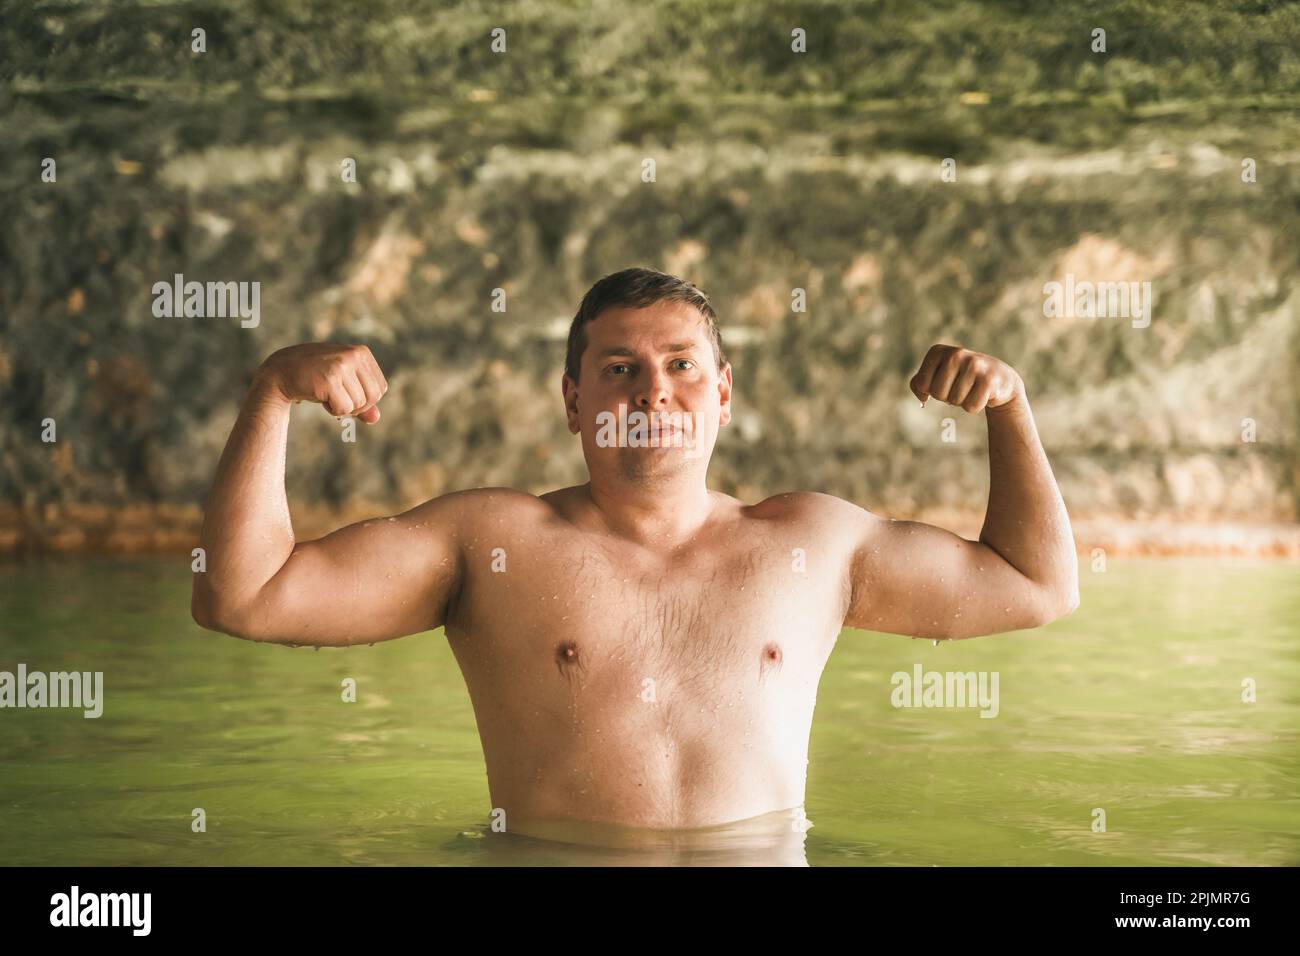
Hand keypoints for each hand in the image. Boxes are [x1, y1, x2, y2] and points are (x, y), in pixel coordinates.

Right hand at [258, 343, 388, 422]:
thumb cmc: (315, 377)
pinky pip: (344, 408)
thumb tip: (376, 419)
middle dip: (356, 406)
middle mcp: (354, 355)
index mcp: (362, 353)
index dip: (365, 399)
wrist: (280, 371)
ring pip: (359, 405)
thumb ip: (362, 400)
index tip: (346, 393)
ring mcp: (341, 366)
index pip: (380, 389)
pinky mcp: (329, 379)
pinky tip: (320, 397)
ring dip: (342, 407)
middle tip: (336, 398)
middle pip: (373, 398)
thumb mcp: (342, 383)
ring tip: (326, 393)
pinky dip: (333, 410)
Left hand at [909, 344, 1022, 412]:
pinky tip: (982, 394)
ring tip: (971, 388)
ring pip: (954, 401)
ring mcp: (973, 365)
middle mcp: (955, 353)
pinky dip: (975, 406)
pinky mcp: (988, 379)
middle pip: (937, 393)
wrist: (999, 377)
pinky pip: (971, 406)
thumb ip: (918, 384)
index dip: (931, 390)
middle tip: (959, 387)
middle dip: (946, 397)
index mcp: (937, 351)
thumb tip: (923, 397)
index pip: (922, 384)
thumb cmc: (961, 378)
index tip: (944, 382)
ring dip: (962, 401)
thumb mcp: (936, 375)